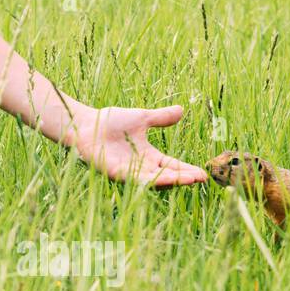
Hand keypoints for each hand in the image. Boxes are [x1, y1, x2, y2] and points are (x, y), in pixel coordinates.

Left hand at [72, 105, 207, 186]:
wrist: (86, 124)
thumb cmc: (110, 121)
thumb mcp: (141, 118)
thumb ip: (160, 118)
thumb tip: (181, 110)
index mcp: (149, 156)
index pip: (172, 165)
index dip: (187, 169)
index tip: (204, 172)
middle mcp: (141, 167)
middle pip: (167, 176)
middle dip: (184, 177)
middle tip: (201, 179)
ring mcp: (130, 172)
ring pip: (155, 180)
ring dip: (172, 181)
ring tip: (190, 180)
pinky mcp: (117, 174)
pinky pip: (137, 180)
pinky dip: (151, 180)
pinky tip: (164, 180)